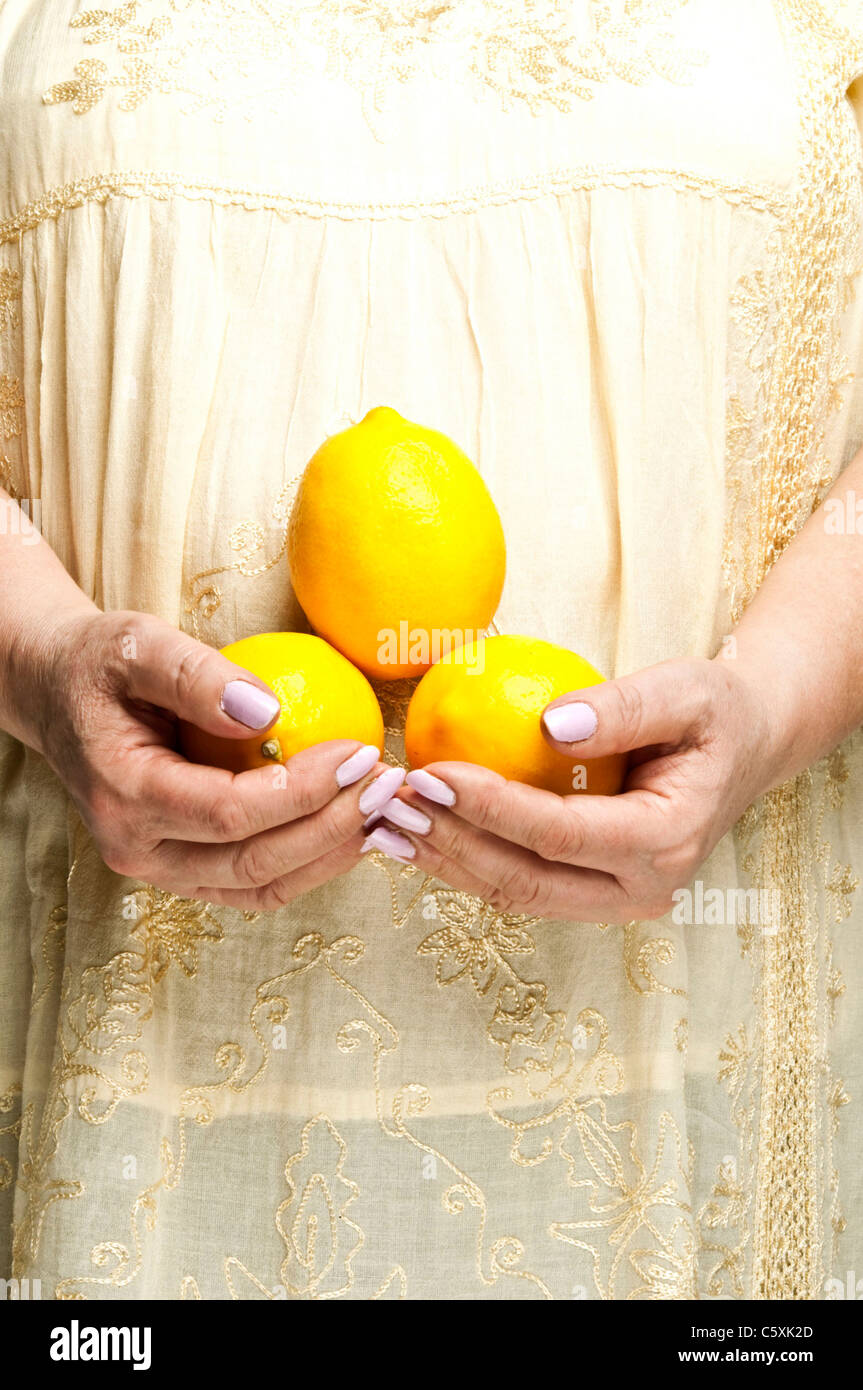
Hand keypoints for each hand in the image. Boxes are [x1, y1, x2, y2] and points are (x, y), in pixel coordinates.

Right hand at [30, 608, 399, 907]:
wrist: (60, 695)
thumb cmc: (100, 664)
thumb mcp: (138, 644)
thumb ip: (196, 675)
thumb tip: (268, 710)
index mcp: (124, 796)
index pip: (230, 813)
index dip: (302, 790)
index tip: (358, 753)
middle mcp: (140, 851)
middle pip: (253, 863)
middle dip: (331, 828)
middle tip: (386, 784)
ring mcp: (162, 870)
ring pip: (260, 888)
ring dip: (329, 856)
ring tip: (381, 811)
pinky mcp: (187, 870)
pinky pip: (256, 884)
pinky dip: (309, 863)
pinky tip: (351, 827)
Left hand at [370, 656, 779, 922]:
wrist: (745, 747)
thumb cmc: (716, 713)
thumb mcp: (687, 690)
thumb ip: (625, 707)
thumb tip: (550, 722)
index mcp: (666, 842)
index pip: (559, 834)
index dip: (489, 808)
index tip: (431, 774)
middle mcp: (642, 890)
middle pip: (526, 881)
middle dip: (451, 845)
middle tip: (392, 804)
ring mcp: (616, 901)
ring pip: (515, 896)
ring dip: (446, 863)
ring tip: (385, 826)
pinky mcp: (593, 894)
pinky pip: (521, 885)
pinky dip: (466, 862)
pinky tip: (420, 835)